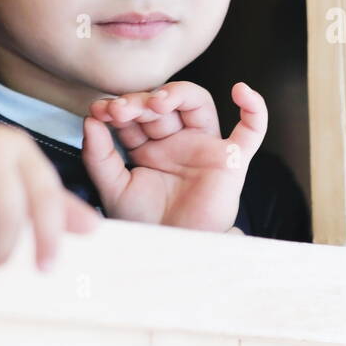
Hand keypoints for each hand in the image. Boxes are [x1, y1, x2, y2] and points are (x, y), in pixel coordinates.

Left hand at [81, 80, 266, 231]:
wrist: (172, 254)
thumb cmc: (146, 224)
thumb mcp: (113, 189)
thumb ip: (99, 155)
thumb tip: (90, 119)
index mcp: (149, 145)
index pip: (135, 113)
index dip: (118, 107)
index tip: (98, 111)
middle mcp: (177, 141)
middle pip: (163, 103)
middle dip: (139, 101)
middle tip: (120, 109)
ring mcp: (204, 147)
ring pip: (198, 103)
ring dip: (177, 93)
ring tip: (157, 102)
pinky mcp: (231, 160)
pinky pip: (252, 131)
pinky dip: (254, 109)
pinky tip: (241, 91)